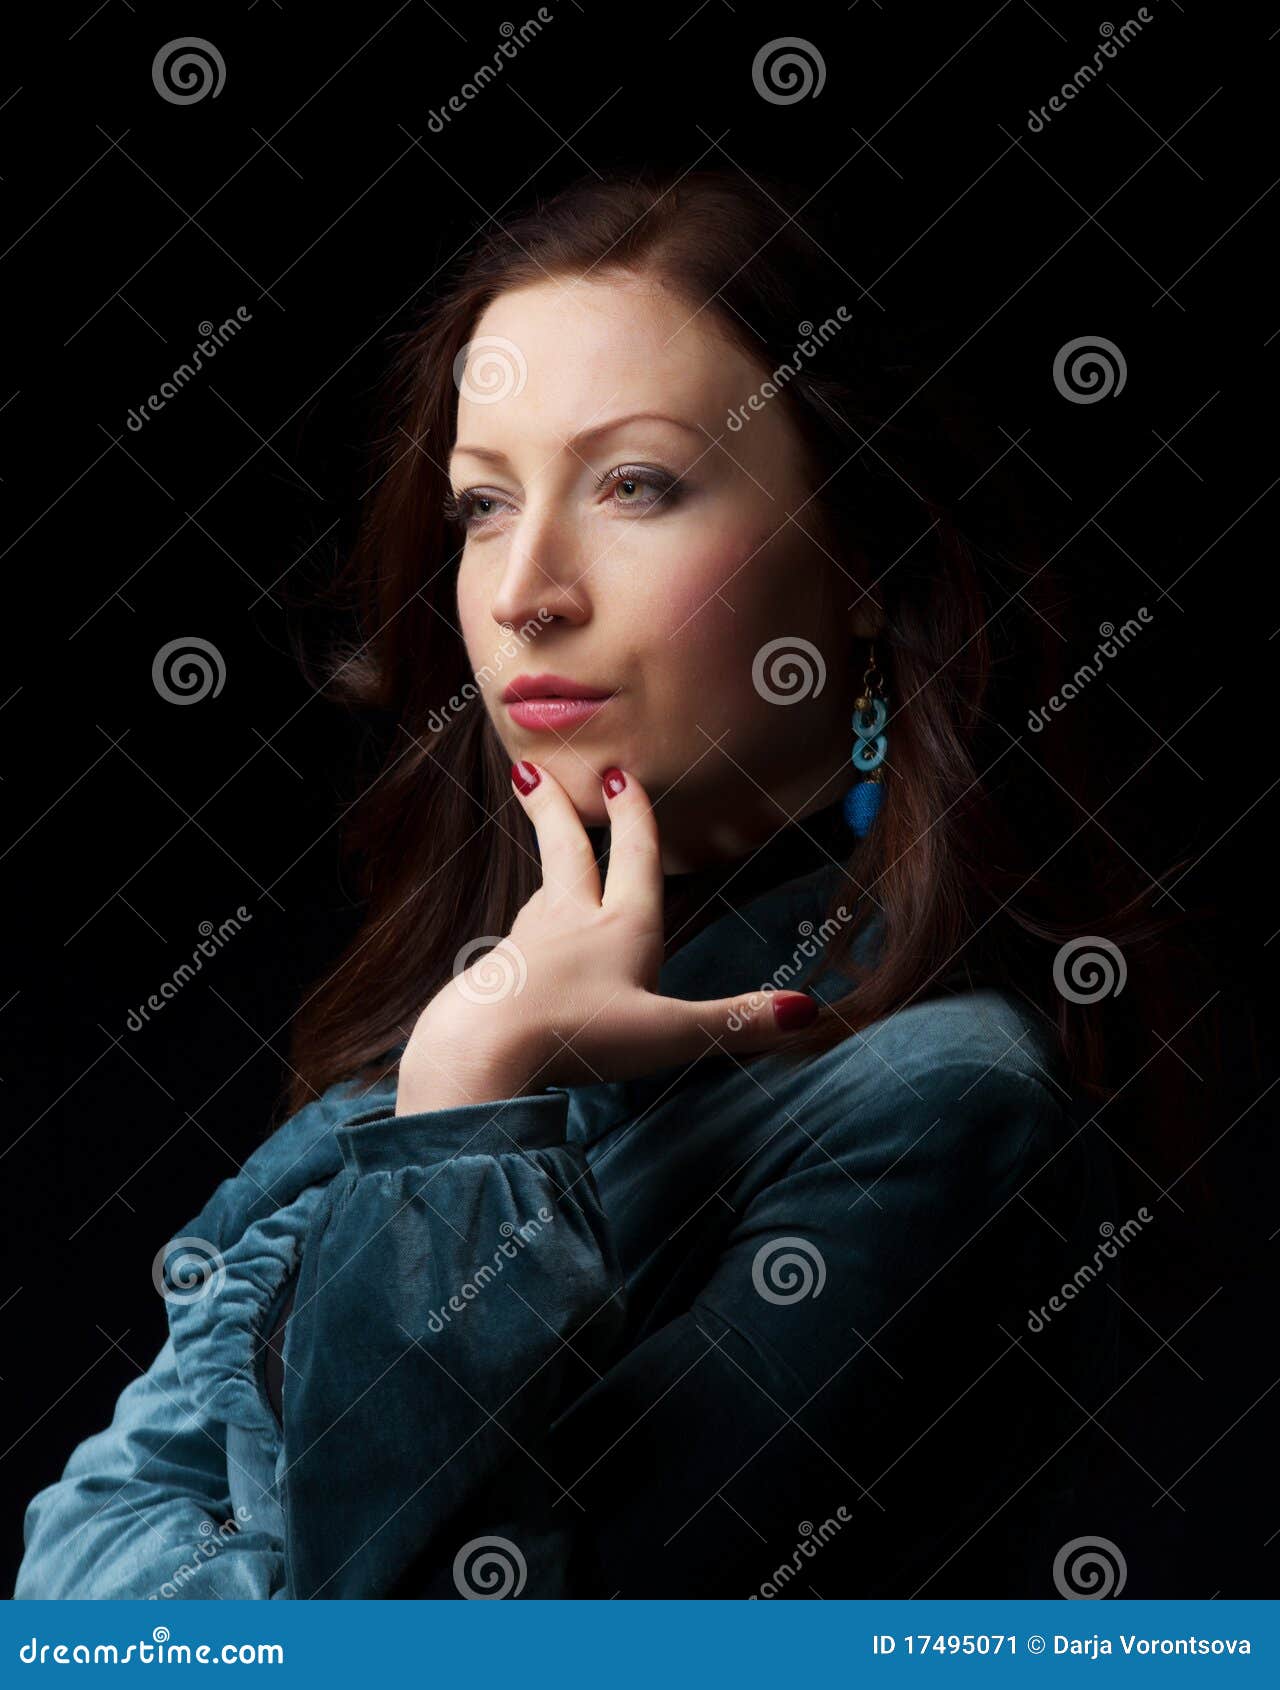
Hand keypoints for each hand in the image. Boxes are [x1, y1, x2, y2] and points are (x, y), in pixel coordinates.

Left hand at [393, 761, 819, 1114]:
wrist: (479, 1052)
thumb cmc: (576, 1037)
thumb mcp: (669, 1036)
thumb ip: (736, 1023)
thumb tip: (808, 1011)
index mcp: (621, 926)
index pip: (633, 858)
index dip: (634, 817)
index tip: (619, 773)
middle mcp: (570, 922)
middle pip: (564, 851)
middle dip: (555, 808)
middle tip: (532, 768)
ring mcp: (527, 947)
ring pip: (541, 896)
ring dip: (546, 868)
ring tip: (548, 851)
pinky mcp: (494, 978)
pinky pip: (518, 944)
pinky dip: (527, 930)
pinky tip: (526, 950)